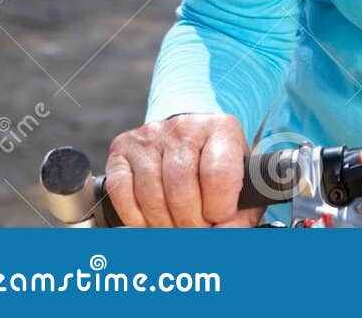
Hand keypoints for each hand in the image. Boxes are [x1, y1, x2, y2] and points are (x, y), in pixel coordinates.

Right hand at [105, 114, 262, 227]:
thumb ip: (240, 213)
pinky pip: (121, 192)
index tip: (219, 220)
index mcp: (221, 128)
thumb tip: (225, 235)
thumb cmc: (216, 166)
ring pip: (152, 195)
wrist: (190, 139)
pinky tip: (150, 223)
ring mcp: (150, 135)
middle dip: (190, 223)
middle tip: (196, 230)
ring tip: (176, 228)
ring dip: (163, 224)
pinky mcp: (123, 148)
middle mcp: (184, 127)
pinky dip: (135, 217)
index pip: (219, 175)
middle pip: (181, 189)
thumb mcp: (240, 181)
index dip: (219, 208)